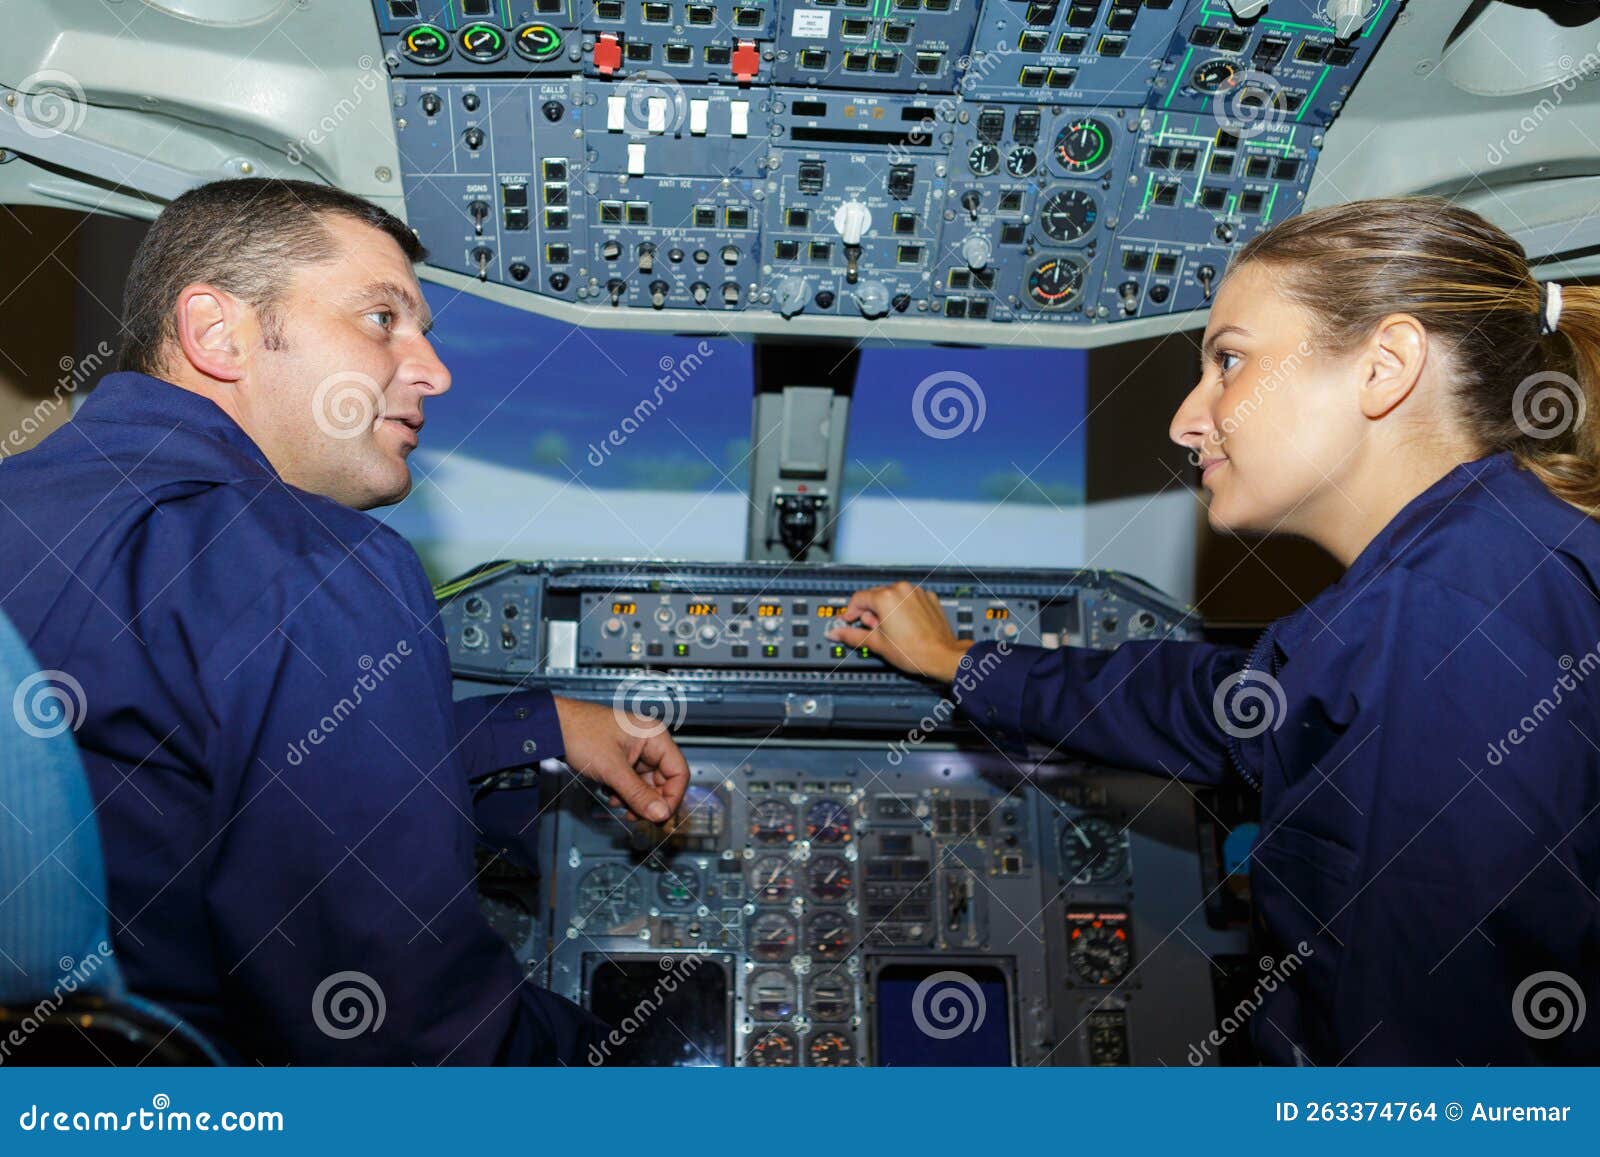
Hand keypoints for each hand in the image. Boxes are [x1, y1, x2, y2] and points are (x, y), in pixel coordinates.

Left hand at [553, 696, 689, 822]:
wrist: (552, 726)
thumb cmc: (581, 734)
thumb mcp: (613, 769)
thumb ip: (638, 794)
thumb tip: (660, 814)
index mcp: (655, 736)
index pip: (678, 772)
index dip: (672, 797)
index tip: (660, 817)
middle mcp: (649, 742)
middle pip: (663, 780)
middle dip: (649, 800)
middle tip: (635, 816)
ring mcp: (635, 749)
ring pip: (646, 783)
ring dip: (634, 798)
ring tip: (619, 805)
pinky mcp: (622, 757)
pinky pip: (632, 780)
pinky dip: (624, 792)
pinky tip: (610, 796)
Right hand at [825, 581, 974, 682]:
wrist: (942, 656)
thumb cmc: (914, 652)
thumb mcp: (877, 644)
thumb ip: (853, 636)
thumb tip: (836, 634)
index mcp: (886, 597)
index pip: (858, 598)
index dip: (850, 611)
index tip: (849, 621)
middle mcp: (902, 589)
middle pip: (875, 595)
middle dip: (870, 612)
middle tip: (874, 631)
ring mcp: (917, 592)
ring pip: (893, 596)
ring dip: (887, 610)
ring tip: (892, 630)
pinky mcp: (929, 598)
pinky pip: (909, 599)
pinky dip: (904, 608)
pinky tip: (906, 625)